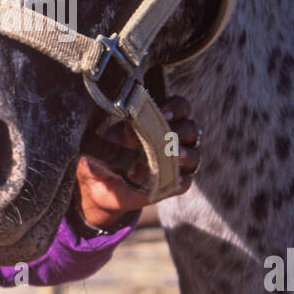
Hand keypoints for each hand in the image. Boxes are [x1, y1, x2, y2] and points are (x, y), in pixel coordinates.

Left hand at [74, 94, 201, 229]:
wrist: (98, 186)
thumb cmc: (102, 154)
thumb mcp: (105, 142)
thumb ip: (117, 135)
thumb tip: (129, 129)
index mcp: (157, 121)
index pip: (180, 107)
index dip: (177, 107)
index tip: (165, 113)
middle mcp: (171, 139)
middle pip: (192, 128)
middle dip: (183, 130)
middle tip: (170, 135)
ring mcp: (174, 163)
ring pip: (195, 154)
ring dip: (188, 154)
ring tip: (177, 156)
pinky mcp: (172, 185)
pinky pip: (187, 182)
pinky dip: (182, 181)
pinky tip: (173, 179)